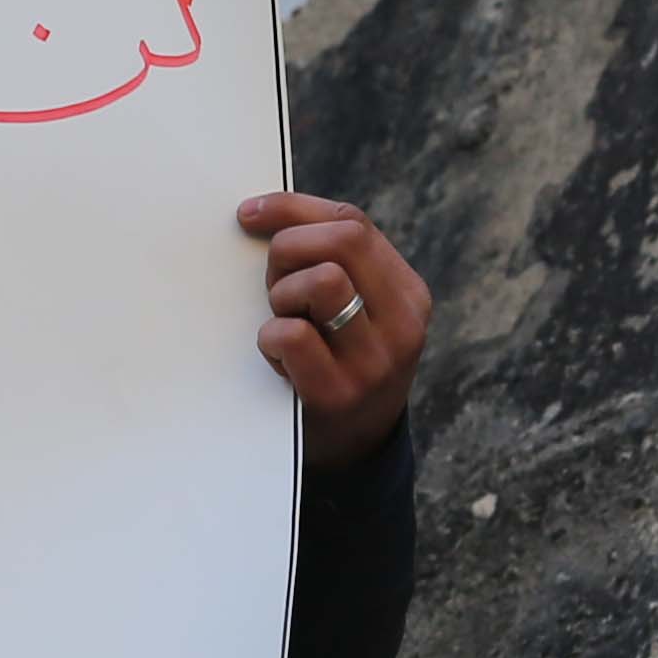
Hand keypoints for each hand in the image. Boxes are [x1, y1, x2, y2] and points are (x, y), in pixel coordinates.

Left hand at [243, 189, 427, 469]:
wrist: (351, 448)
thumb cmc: (336, 360)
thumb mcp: (354, 309)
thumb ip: (330, 262)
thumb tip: (262, 210)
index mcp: (408, 293)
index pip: (352, 221)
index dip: (292, 210)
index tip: (249, 214)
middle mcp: (403, 323)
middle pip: (342, 240)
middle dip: (290, 249)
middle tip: (274, 283)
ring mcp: (375, 361)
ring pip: (324, 281)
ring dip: (284, 294)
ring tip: (282, 320)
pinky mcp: (339, 394)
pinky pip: (291, 335)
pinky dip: (270, 337)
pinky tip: (276, 356)